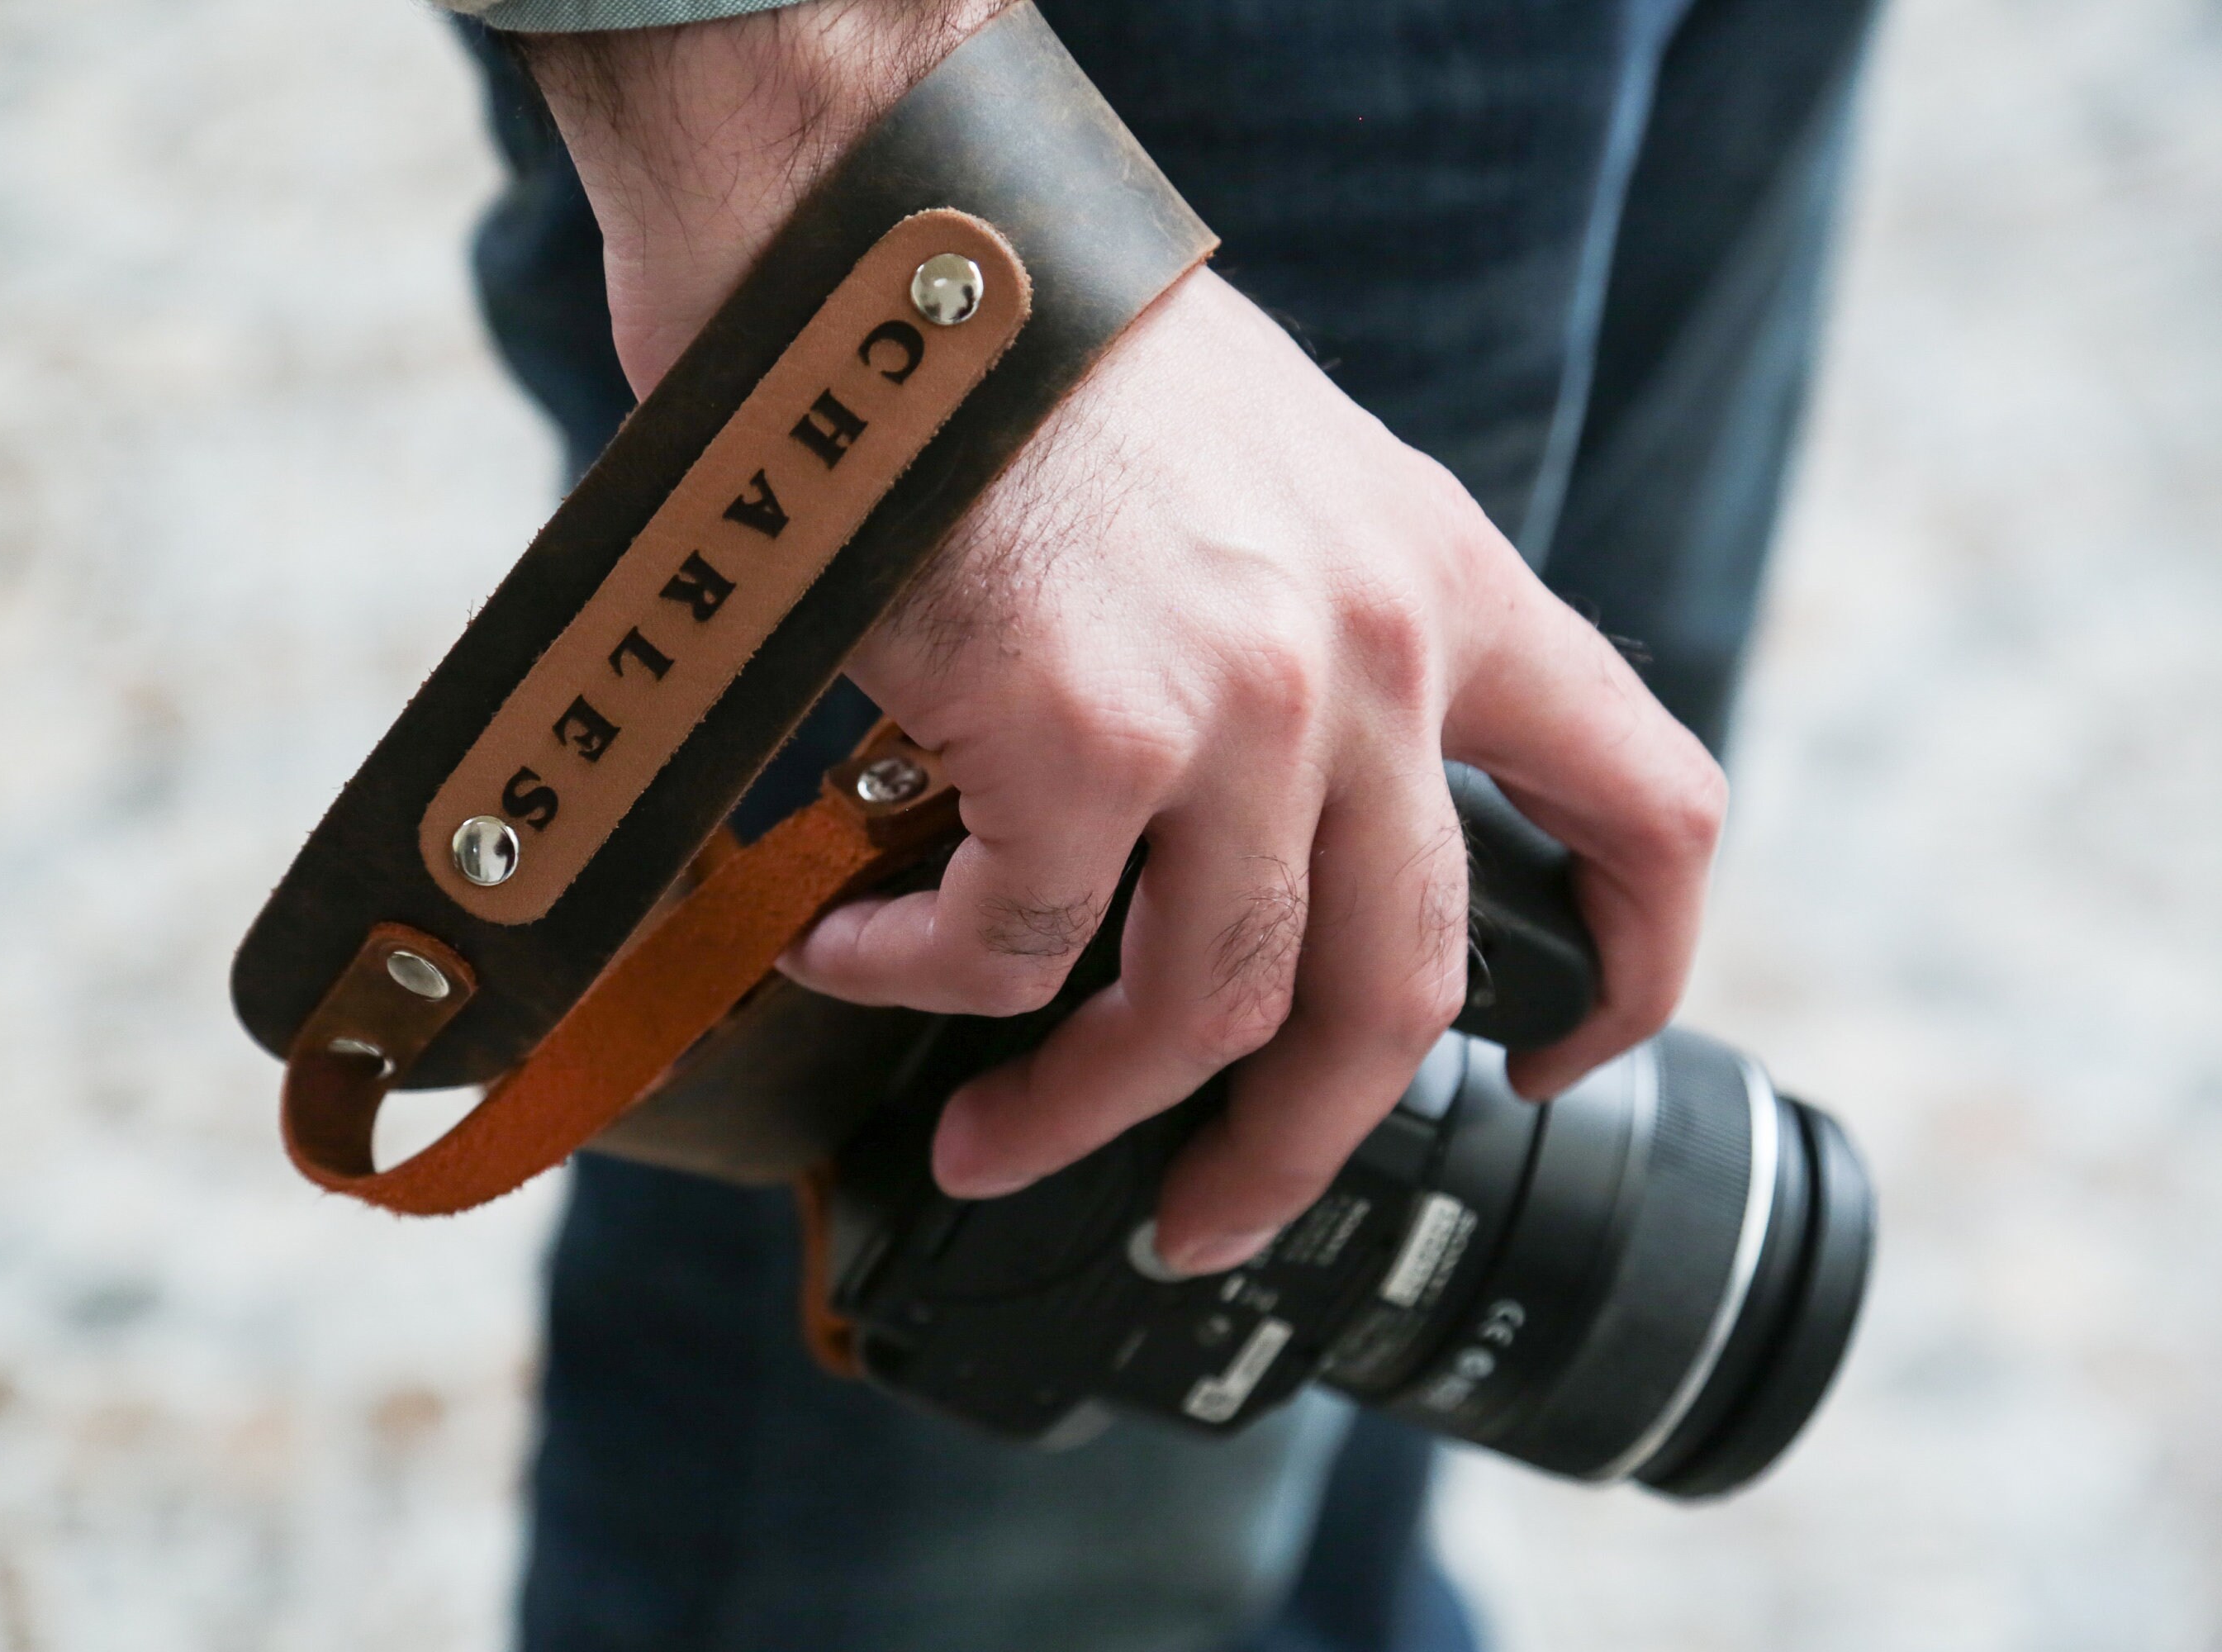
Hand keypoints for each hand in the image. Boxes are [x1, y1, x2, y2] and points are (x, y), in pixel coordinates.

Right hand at [520, 3, 1725, 1275]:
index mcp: (1441, 577)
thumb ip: (1303, 634)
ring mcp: (1242, 695)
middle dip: (1297, 1144)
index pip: (1642, 799)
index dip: (1637, 970)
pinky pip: (1015, 948)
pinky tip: (860, 950)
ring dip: (1083, 1106)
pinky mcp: (1084, 725)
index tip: (1552, 1062)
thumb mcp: (1260, 472)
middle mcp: (1372, 647)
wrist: (883, 218)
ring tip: (993, 1132)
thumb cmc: (1036, 343)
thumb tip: (1229, 824)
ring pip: (1206, 1007)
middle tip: (1207, 1211)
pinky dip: (927, 985)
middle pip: (1398, 988)